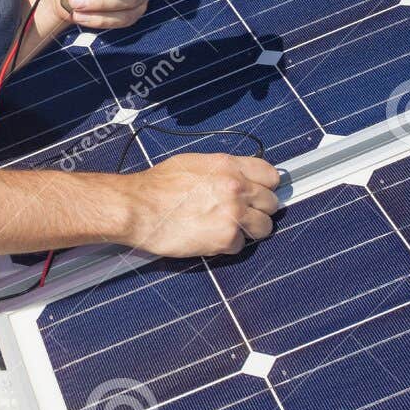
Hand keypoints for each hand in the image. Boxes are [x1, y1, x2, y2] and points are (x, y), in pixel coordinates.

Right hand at [122, 153, 280, 256]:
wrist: (137, 208)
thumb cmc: (157, 187)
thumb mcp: (193, 164)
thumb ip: (222, 170)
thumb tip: (239, 178)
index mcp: (228, 165)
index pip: (271, 174)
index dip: (266, 186)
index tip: (260, 193)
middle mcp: (236, 187)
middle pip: (272, 202)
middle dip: (259, 209)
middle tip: (242, 214)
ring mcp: (234, 213)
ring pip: (265, 226)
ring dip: (250, 230)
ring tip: (229, 229)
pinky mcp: (226, 238)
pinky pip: (241, 245)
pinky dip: (228, 245)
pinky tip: (209, 237)